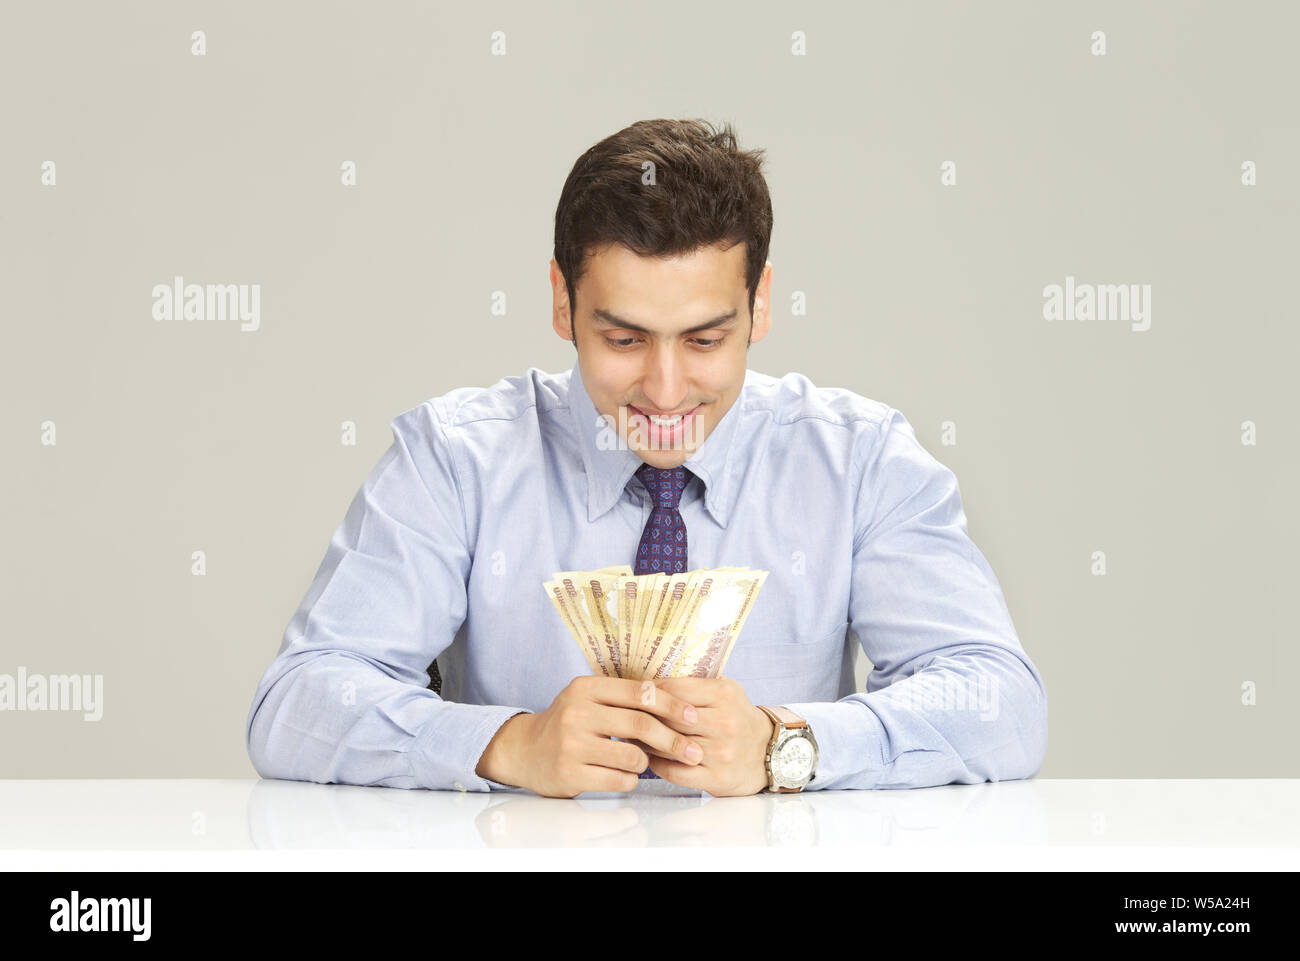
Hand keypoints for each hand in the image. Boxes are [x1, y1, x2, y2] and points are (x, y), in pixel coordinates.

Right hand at [475, 676, 705, 798]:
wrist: (525, 751)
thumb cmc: (568, 723)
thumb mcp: (588, 698)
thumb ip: (624, 697)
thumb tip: (679, 701)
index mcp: (586, 688)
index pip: (640, 692)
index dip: (671, 705)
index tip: (693, 717)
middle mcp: (577, 712)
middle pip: (640, 725)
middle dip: (673, 740)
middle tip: (693, 751)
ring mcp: (571, 744)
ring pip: (632, 756)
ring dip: (646, 762)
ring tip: (640, 761)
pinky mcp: (569, 773)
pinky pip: (618, 780)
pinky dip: (630, 779)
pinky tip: (624, 775)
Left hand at [642, 677, 774, 796]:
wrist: (769, 752)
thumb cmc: (738, 717)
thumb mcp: (726, 690)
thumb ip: (694, 684)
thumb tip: (650, 683)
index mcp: (724, 695)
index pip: (674, 689)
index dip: (649, 692)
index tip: (634, 694)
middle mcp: (724, 723)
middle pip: (669, 718)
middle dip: (643, 716)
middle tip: (625, 715)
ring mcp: (721, 752)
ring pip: (669, 745)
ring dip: (645, 741)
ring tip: (631, 735)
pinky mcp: (717, 778)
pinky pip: (674, 772)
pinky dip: (657, 764)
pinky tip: (650, 756)